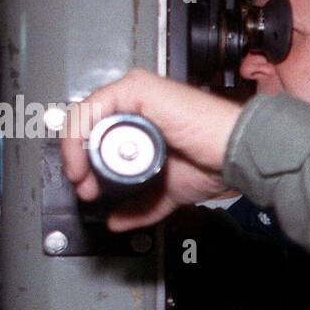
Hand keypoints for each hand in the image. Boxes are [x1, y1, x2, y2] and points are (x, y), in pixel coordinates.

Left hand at [61, 69, 242, 231]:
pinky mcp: (136, 89)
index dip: (85, 163)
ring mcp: (136, 93)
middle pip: (88, 125)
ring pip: (86, 115)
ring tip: (83, 178)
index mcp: (143, 120)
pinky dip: (80, 135)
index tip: (88, 190)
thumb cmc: (212, 162)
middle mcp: (137, 101)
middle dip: (78, 160)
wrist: (233, 154)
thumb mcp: (166, 192)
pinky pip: (93, 108)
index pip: (98, 135)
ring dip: (76, 150)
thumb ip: (140, 206)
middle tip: (84, 188)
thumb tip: (115, 220)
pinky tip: (85, 160)